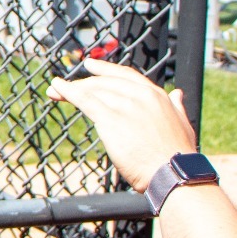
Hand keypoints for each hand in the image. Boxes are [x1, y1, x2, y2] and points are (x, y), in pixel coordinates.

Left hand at [46, 58, 195, 191]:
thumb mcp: (182, 125)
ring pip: (93, 90)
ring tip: (54, 91)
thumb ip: (176, 107)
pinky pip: (85, 100)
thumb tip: (176, 93)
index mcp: (156, 96)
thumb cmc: (177, 158)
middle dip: (83, 83)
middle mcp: (140, 95)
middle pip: (105, 83)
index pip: (126, 76)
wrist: (173, 173)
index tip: (89, 64)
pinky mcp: (111, 119)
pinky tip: (56, 89)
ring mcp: (125, 105)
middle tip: (62, 86)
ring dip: (70, 90)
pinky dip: (68, 92)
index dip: (105, 69)